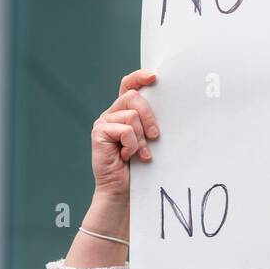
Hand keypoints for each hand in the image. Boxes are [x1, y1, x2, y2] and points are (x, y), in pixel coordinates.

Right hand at [91, 68, 159, 202]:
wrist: (123, 192)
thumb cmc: (139, 169)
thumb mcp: (148, 142)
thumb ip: (150, 124)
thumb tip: (170, 109)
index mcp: (124, 113)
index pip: (128, 86)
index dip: (139, 78)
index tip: (154, 77)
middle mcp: (112, 114)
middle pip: (133, 97)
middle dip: (149, 116)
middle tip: (155, 136)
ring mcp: (104, 122)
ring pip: (131, 116)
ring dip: (140, 138)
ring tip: (140, 154)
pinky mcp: (99, 132)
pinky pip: (125, 130)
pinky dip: (132, 145)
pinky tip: (128, 157)